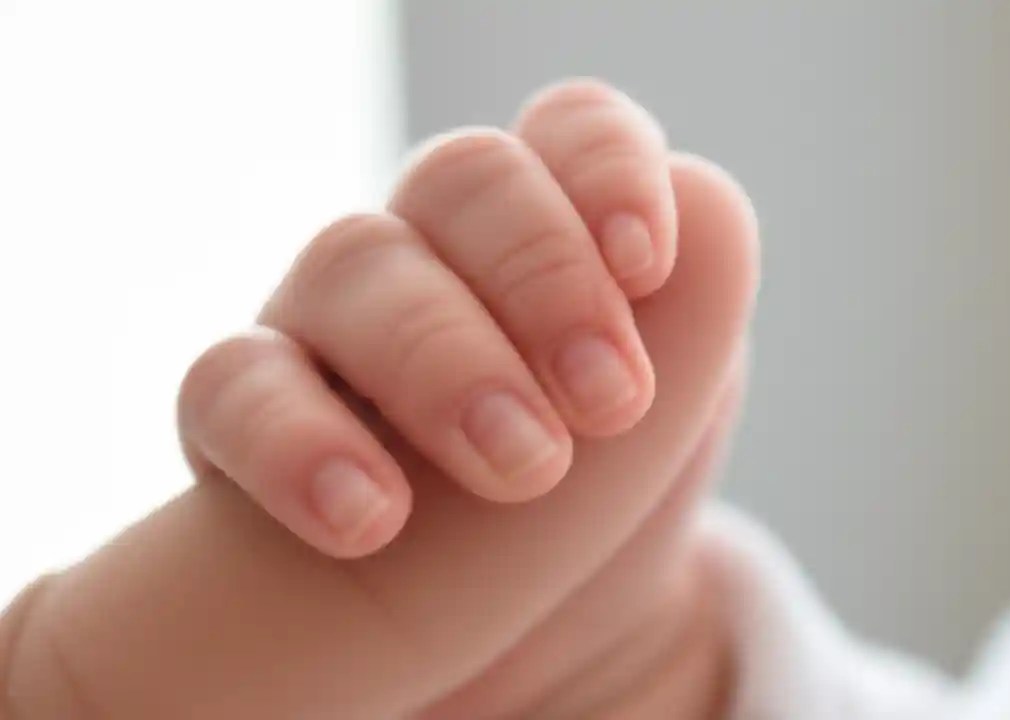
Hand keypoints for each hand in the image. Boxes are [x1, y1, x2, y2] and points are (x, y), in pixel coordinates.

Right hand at [1, 80, 758, 718]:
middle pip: (466, 178)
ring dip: (444, 358)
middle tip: (610, 404)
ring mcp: (332, 316)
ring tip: (525, 470)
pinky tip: (370, 520)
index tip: (647, 265)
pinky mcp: (245, 409)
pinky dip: (297, 442)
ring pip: (353, 259)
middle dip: (544, 276)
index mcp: (553, 226)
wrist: (539, 619)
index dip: (607, 169)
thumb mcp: (672, 415)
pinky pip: (230, 385)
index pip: (571, 131)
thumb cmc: (604, 492)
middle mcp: (435, 245)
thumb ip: (696, 312)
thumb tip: (701, 206)